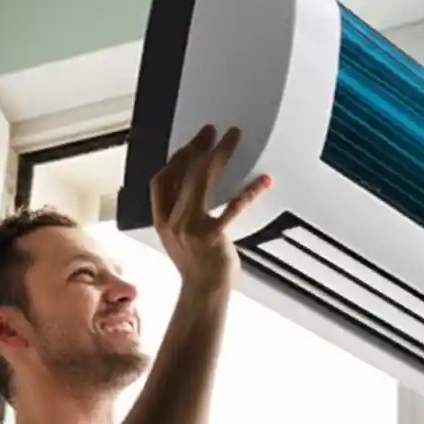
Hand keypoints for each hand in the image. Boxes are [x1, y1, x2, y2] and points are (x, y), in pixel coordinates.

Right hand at [149, 124, 271, 291]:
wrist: (203, 293)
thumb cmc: (196, 267)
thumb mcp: (177, 238)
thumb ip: (180, 214)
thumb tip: (192, 188)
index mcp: (162, 221)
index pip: (160, 180)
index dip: (174, 159)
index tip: (189, 145)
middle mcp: (173, 221)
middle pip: (182, 172)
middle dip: (196, 147)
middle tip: (210, 131)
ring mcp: (191, 227)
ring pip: (202, 180)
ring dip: (219, 155)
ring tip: (232, 138)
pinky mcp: (212, 235)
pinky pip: (232, 207)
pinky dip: (249, 191)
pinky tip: (263, 180)